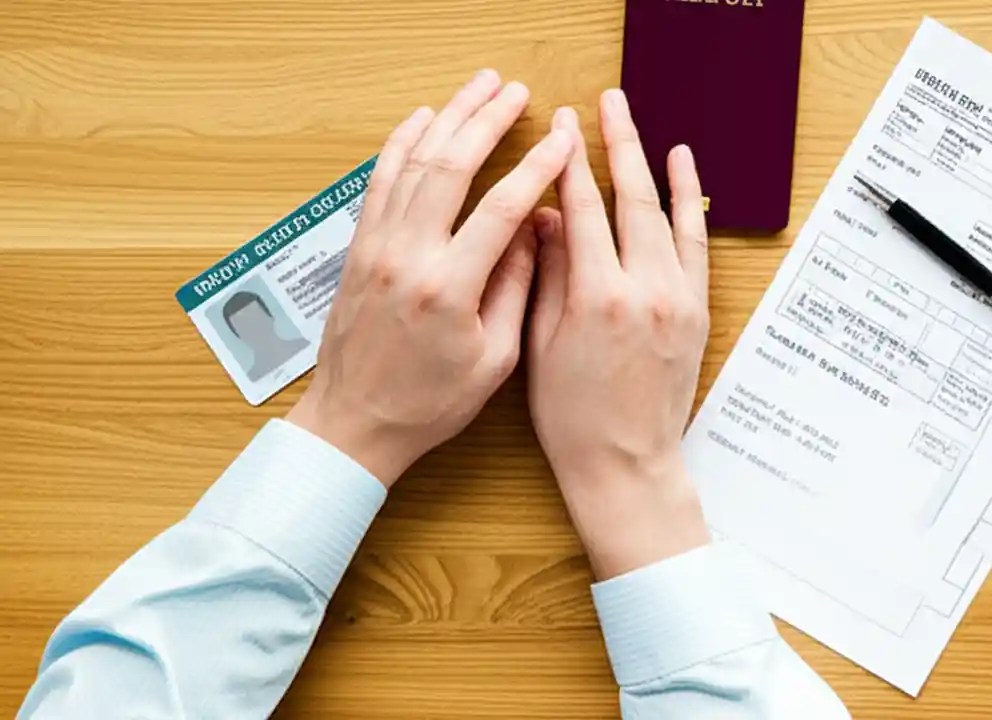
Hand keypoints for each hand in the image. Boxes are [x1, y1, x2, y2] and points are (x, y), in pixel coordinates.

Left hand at [288, 70, 572, 486]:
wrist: (354, 423)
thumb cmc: (428, 403)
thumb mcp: (494, 360)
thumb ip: (515, 290)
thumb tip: (534, 231)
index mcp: (448, 288)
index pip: (501, 207)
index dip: (537, 166)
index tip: (563, 139)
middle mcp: (407, 257)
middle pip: (451, 167)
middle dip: (488, 121)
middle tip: (517, 91)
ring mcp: (376, 247)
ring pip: (413, 164)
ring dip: (448, 119)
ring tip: (478, 87)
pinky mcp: (359, 248)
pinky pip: (379, 182)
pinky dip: (400, 144)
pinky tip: (422, 119)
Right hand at [528, 90, 711, 579]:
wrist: (627, 465)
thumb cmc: (572, 418)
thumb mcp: (540, 344)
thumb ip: (547, 274)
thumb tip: (544, 216)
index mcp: (596, 297)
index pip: (580, 209)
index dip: (568, 162)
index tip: (559, 126)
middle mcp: (645, 289)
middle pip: (629, 198)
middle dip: (615, 143)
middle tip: (605, 103)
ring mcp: (678, 297)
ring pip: (667, 212)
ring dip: (653, 162)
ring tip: (639, 121)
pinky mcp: (698, 310)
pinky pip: (696, 242)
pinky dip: (691, 203)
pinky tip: (685, 169)